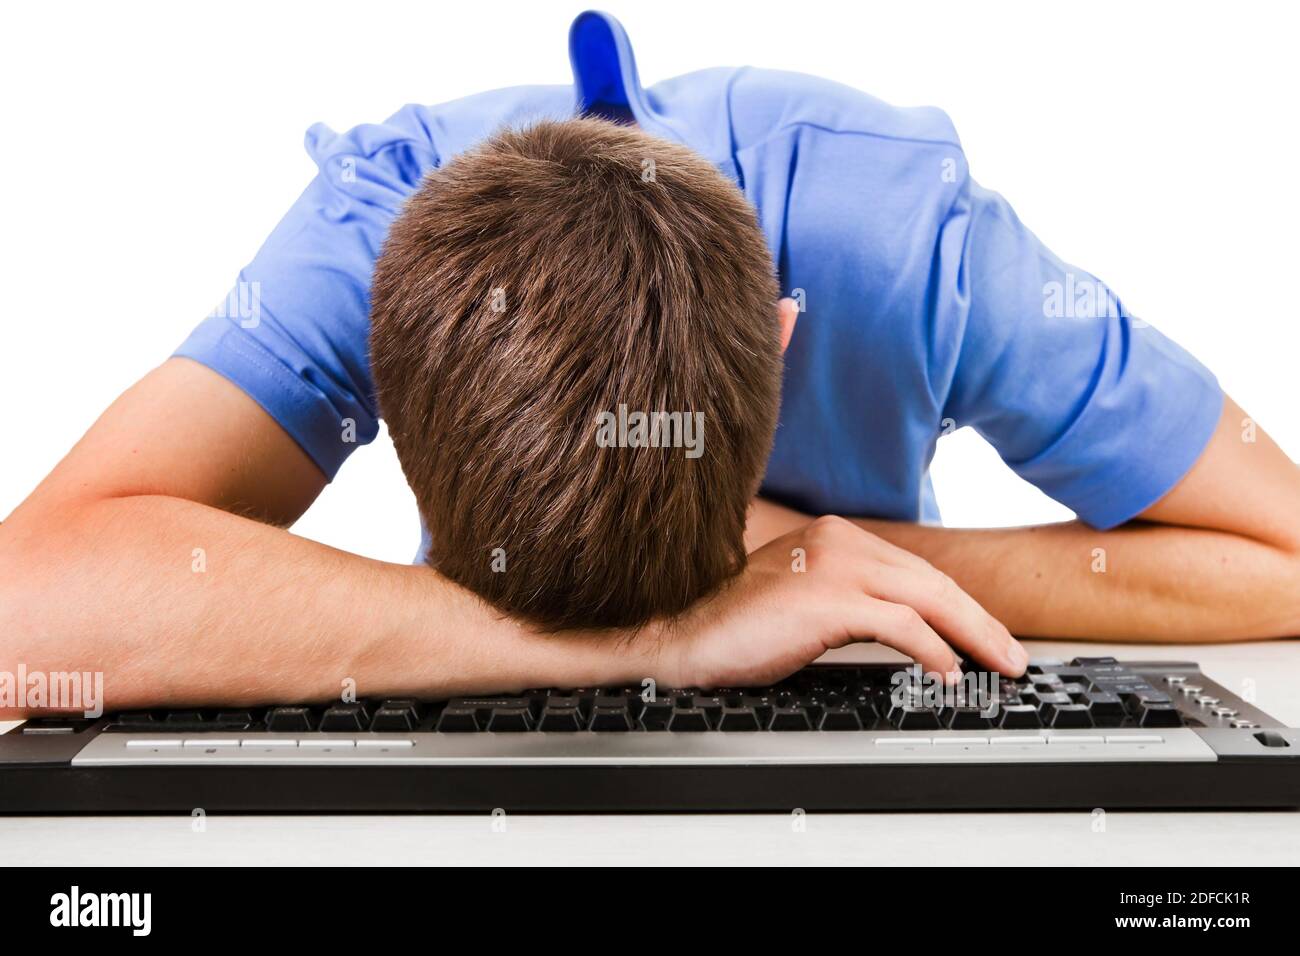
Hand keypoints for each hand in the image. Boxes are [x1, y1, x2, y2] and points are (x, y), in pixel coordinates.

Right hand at [660, 515, 1026, 687]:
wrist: (682, 636)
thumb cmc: (738, 627)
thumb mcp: (805, 602)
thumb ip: (852, 602)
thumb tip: (909, 631)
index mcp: (835, 537)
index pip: (915, 571)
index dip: (959, 606)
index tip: (986, 636)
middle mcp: (839, 541)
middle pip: (931, 581)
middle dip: (980, 621)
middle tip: (1012, 656)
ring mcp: (833, 566)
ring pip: (927, 598)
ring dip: (971, 636)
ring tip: (997, 666)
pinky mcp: (827, 600)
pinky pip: (900, 626)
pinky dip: (933, 650)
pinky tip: (949, 673)